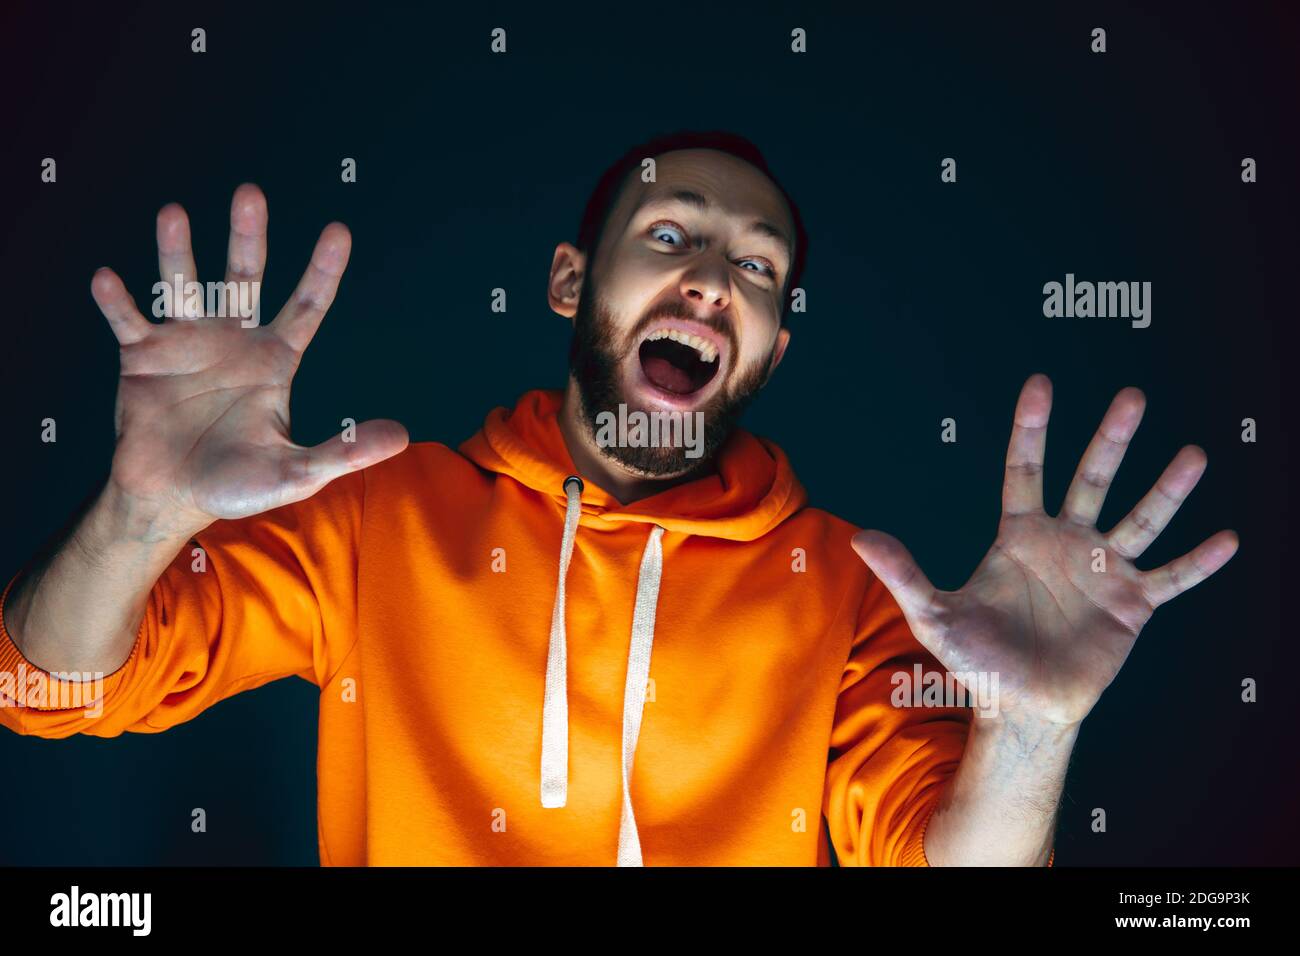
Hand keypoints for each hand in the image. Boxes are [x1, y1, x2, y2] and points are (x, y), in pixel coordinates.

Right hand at [92, 184, 407, 533]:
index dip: (322, 270)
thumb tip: (404, 437)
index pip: (306, 306)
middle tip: (251, 193)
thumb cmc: (236, 485)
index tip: (339, 230)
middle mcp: (233, 339)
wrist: (171, 498)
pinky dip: (118, 301)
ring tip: (174, 214)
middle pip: (245, 278)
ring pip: (184, 285)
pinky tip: (108, 279)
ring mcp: (185, 343)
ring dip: (177, 251)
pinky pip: (128, 321)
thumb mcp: (297, 471)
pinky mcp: (141, 358)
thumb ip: (346, 451)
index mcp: (274, 359)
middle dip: (248, 236)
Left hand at [851, 373, 1237, 727]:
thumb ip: (904, 574)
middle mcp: (1065, 542)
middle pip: (1091, 479)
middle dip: (1110, 439)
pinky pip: (1171, 578)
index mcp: (1019, 535)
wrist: (1020, 707)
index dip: (1032, 428)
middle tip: (1131, 397)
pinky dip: (1197, 562)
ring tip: (1193, 457)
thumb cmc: (976, 659)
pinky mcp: (1131, 605)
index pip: (1025, 469)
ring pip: (1140, 518)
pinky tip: (1227, 539)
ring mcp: (1102, 570)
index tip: (1040, 383)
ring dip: (1166, 491)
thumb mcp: (935, 615)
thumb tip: (858, 538)